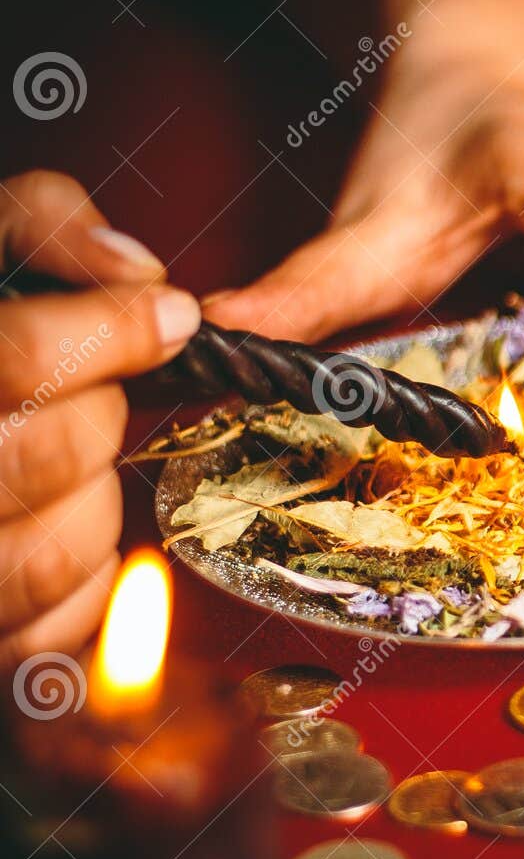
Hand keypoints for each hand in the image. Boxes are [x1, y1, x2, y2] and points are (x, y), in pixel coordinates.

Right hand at [0, 171, 200, 665]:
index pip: (14, 358)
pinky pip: (51, 631)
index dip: (110, 333)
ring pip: (56, 551)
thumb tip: (142, 275)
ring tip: (61, 461)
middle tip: (88, 395)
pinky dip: (82, 581)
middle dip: (97, 416)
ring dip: (94, 500)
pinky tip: (61, 527)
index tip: (173, 318)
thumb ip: (44, 227)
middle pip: (49, 455)